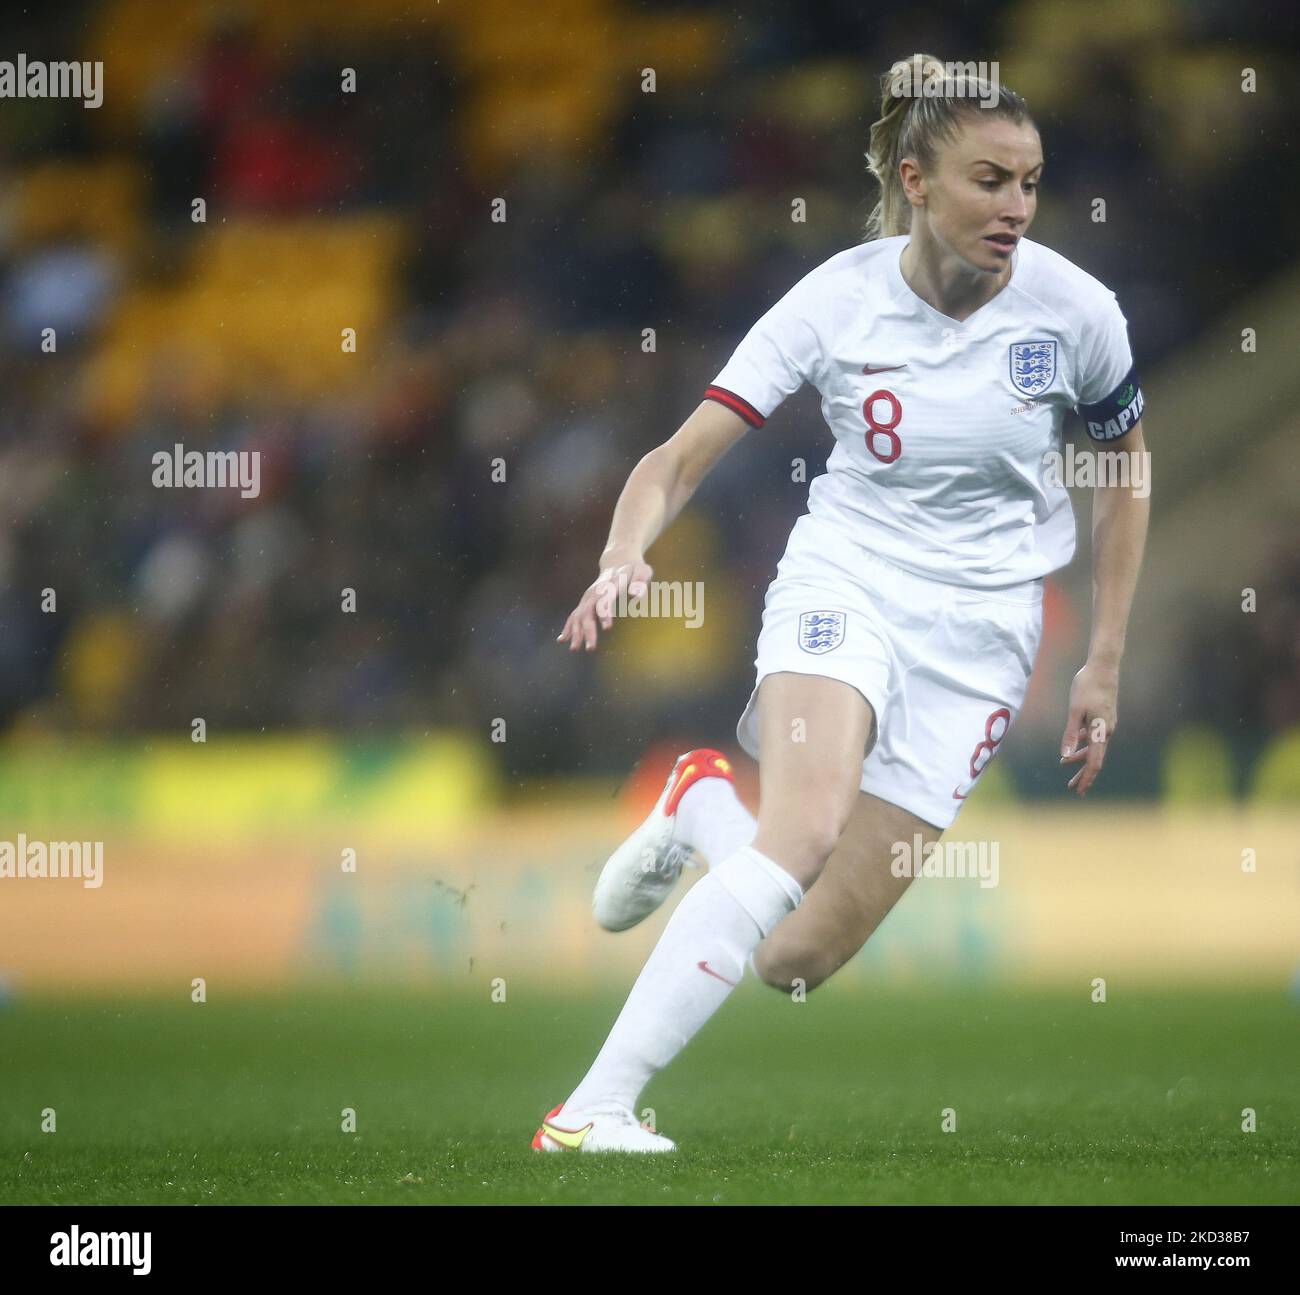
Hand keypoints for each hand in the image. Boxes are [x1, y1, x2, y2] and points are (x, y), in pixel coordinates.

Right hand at [556, 556, 653, 651]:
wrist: (619, 560)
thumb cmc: (634, 568)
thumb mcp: (642, 571)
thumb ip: (639, 582)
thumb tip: (635, 594)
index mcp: (608, 586)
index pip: (604, 601)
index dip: (604, 614)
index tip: (607, 628)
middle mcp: (594, 593)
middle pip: (587, 612)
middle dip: (588, 631)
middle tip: (591, 648)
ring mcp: (588, 597)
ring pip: (578, 616)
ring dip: (575, 633)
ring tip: (574, 649)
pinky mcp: (586, 602)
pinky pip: (574, 616)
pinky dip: (568, 627)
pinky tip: (562, 640)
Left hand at [1059, 660, 1118, 796]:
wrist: (1103, 667)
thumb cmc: (1086, 686)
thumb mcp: (1074, 711)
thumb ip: (1070, 734)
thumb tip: (1065, 756)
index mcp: (1101, 732)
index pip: (1094, 762)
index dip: (1087, 777)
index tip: (1080, 790)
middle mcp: (1107, 731)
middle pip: (1095, 758)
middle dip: (1083, 774)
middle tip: (1073, 789)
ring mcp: (1107, 725)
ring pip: (1093, 748)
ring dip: (1080, 759)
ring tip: (1066, 767)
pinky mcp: (1104, 718)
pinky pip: (1094, 737)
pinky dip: (1083, 745)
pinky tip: (1073, 749)